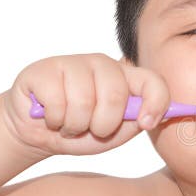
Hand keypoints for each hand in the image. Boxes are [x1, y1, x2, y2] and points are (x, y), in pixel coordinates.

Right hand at [2, 53, 169, 156]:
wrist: (38, 133)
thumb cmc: (82, 131)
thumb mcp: (116, 132)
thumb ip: (136, 121)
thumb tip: (158, 115)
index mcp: (125, 77)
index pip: (152, 80)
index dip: (155, 102)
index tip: (146, 123)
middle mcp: (102, 64)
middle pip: (115, 95)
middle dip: (103, 125)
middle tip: (91, 129)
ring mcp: (73, 62)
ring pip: (84, 102)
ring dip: (75, 126)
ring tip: (68, 123)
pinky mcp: (45, 69)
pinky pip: (57, 104)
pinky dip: (54, 121)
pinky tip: (50, 116)